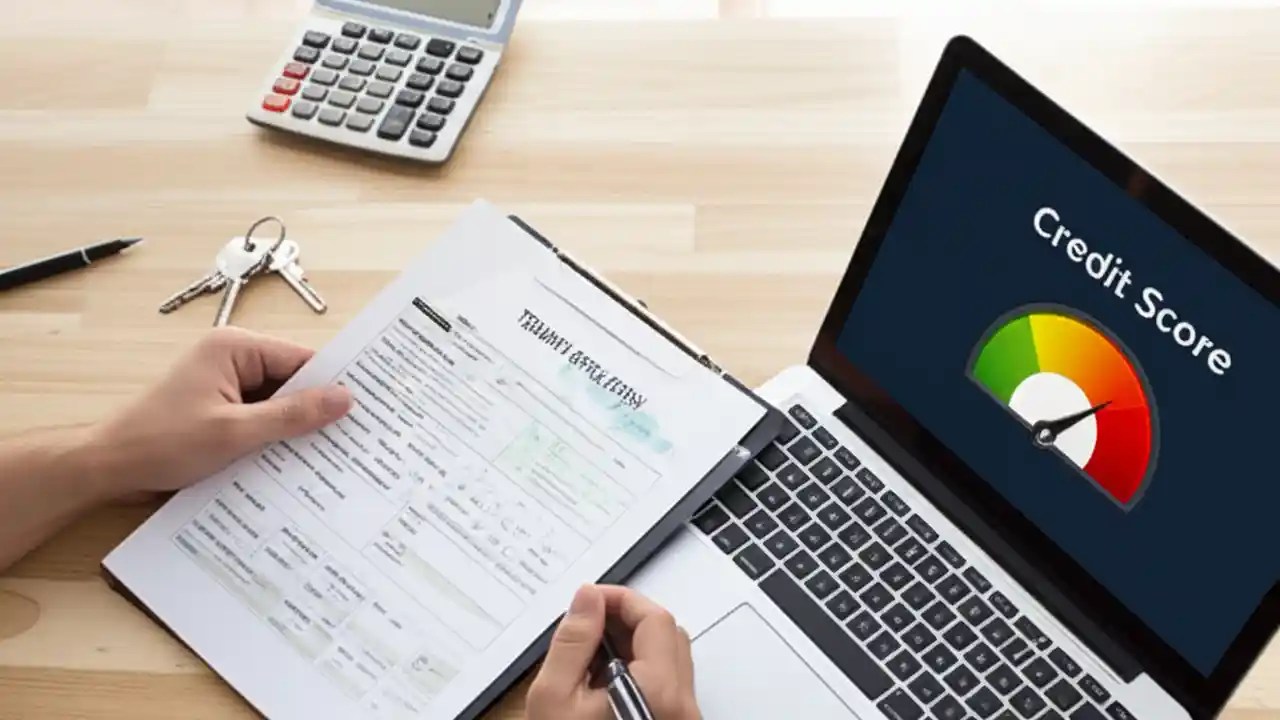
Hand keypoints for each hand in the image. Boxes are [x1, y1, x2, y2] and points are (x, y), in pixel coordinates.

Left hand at [86, 327, 351, 498]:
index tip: (368, 408)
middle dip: (316, 409)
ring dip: (295, 428)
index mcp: (234, 348)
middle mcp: (231, 358)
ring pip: (277, 403)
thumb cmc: (161, 444)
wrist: (106, 469)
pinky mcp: (219, 409)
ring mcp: (224, 385)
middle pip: (291, 381)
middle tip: (356, 436)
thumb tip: (344, 399)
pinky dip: (274, 438)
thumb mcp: (234, 432)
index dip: (332, 384)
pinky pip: (260, 418)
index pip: (300, 360)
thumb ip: (292, 415)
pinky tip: (295, 460)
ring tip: (332, 452)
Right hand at [526, 585, 698, 719]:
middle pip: (667, 633)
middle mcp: (682, 704)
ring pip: (669, 656)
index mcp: (658, 690)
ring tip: (591, 653)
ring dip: (634, 642)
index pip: (655, 618)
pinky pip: (668, 682)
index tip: (590, 599)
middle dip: (628, 617)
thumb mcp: (554, 698)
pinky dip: (640, 667)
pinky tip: (603, 681)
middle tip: (589, 620)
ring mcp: (683, 716)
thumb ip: (572, 642)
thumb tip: (588, 598)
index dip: (621, 599)